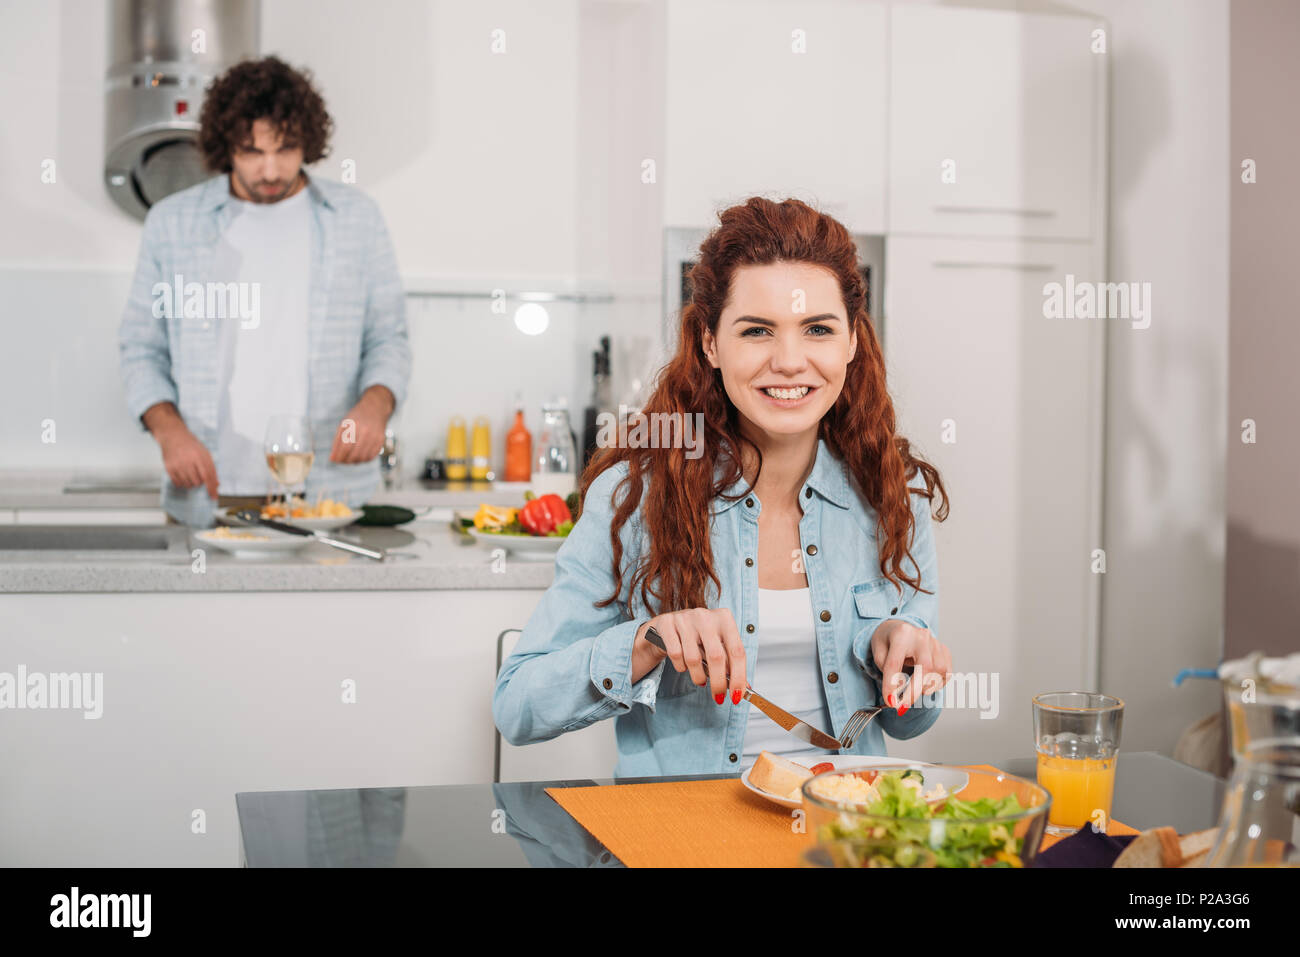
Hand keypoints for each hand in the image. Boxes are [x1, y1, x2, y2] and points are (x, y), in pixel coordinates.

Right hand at [158, 426, 218, 499]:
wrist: (174, 437)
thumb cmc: (192, 446)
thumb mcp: (205, 454)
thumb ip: (211, 468)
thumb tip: (216, 484)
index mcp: (200, 457)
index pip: (208, 477)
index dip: (211, 488)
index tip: (214, 497)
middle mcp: (188, 461)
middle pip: (197, 482)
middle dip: (200, 482)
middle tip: (197, 474)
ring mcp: (177, 465)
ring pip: (188, 484)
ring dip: (191, 483)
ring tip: (190, 473)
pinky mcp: (169, 468)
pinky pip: (177, 483)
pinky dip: (182, 483)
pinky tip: (183, 475)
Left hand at [330, 387, 391, 462]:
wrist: (375, 408)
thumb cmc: (357, 417)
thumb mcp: (344, 424)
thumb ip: (338, 441)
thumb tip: (332, 458)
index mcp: (354, 426)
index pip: (345, 447)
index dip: (339, 456)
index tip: (334, 460)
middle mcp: (366, 432)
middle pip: (355, 454)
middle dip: (346, 461)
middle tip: (341, 461)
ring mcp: (375, 437)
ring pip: (363, 458)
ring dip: (354, 462)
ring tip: (349, 459)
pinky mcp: (381, 441)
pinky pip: (372, 456)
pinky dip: (364, 460)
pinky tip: (359, 457)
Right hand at [631, 608, 747, 705]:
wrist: (668, 625)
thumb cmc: (697, 636)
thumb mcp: (717, 645)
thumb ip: (730, 663)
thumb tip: (744, 688)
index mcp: (724, 618)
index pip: (737, 651)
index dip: (739, 676)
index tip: (737, 695)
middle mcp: (705, 616)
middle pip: (716, 657)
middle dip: (718, 683)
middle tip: (718, 697)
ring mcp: (684, 618)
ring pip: (693, 659)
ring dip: (698, 677)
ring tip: (699, 679)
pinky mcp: (666, 624)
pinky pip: (675, 655)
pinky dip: (681, 667)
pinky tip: (683, 666)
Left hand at [870, 619, 951, 712]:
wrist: (900, 627)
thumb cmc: (888, 641)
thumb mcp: (878, 651)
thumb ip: (887, 669)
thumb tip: (900, 689)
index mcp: (901, 634)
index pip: (895, 663)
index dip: (892, 685)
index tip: (891, 702)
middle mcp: (922, 636)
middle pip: (924, 666)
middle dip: (914, 690)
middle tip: (904, 706)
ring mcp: (935, 642)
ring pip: (939, 671)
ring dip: (926, 686)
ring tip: (914, 687)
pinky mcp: (944, 650)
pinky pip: (946, 673)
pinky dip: (937, 683)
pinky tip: (926, 682)